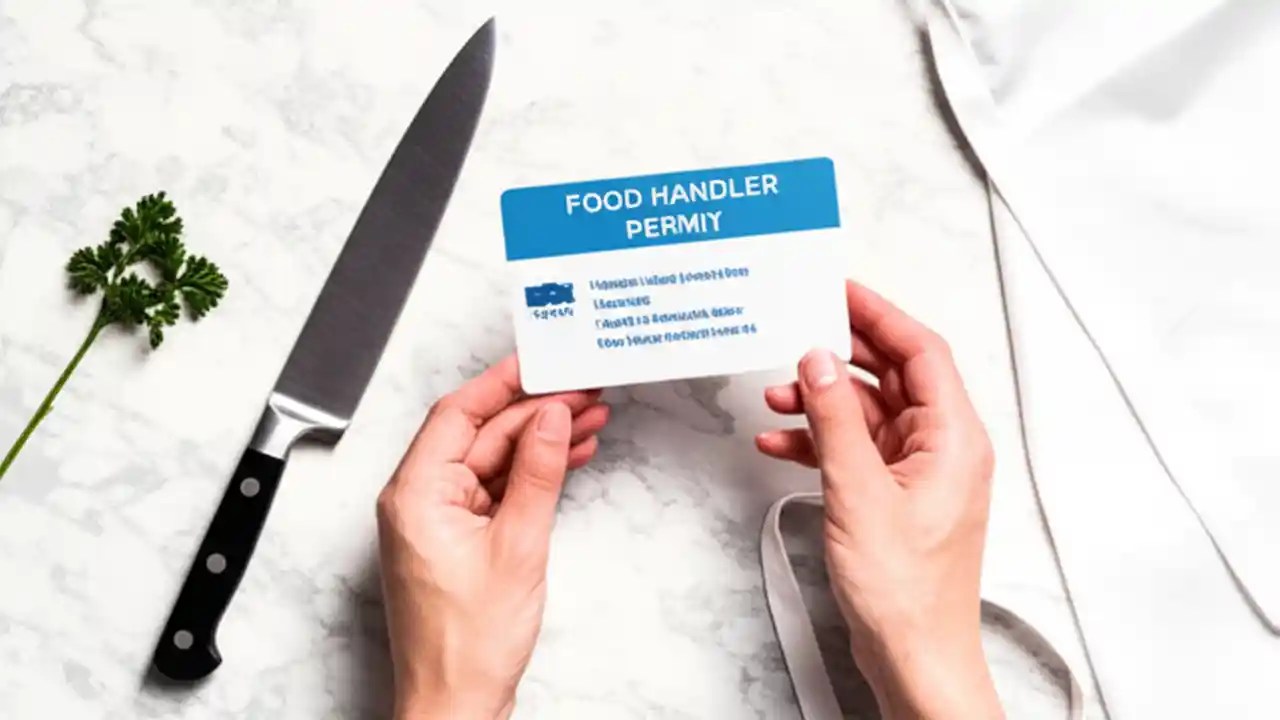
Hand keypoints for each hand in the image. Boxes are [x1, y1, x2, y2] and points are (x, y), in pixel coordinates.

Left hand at [376, 355, 609, 719]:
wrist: (456, 704)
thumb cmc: (467, 645)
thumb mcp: (517, 546)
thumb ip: (537, 474)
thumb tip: (552, 420)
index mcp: (415, 493)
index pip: (458, 413)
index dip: (503, 381)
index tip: (541, 360)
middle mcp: (419, 500)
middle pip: (480, 433)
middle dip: (535, 411)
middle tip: (583, 390)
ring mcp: (438, 519)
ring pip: (492, 460)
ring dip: (540, 440)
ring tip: (591, 418)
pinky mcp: (458, 538)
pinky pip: (495, 489)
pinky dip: (532, 474)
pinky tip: (569, 457)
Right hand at [756, 281, 1002, 718]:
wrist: (913, 657)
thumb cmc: (905, 591)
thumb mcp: (859, 491)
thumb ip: (834, 420)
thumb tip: (817, 361)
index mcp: (955, 437)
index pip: (920, 350)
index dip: (879, 314)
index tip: (839, 289)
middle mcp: (944, 448)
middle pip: (892, 376)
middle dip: (840, 355)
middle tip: (796, 328)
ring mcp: (919, 473)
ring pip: (867, 413)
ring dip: (820, 402)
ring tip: (774, 398)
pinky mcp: (896, 497)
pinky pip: (856, 449)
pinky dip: (819, 442)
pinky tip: (780, 444)